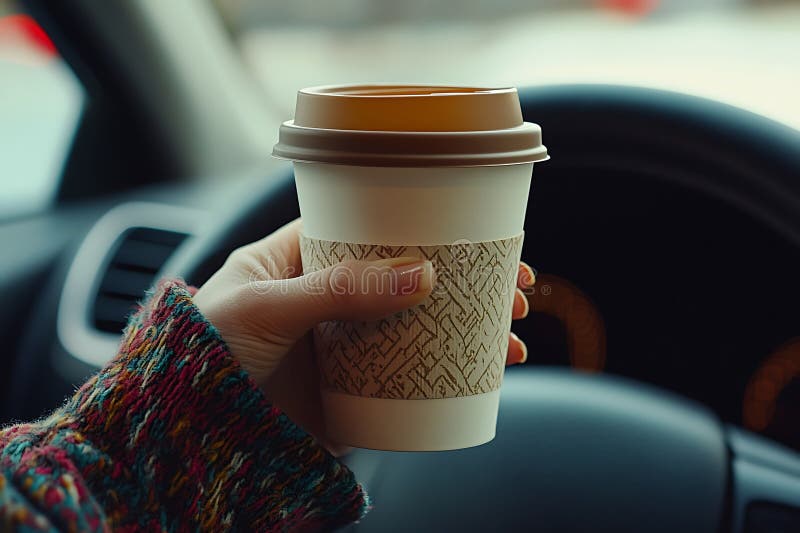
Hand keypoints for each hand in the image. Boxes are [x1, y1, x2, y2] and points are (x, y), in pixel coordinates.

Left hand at [194, 219, 534, 445]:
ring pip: (421, 326)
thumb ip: (337, 289)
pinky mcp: (355, 389)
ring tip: (515, 334)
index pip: (373, 229)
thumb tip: (420, 273)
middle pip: (412, 277)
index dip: (427, 227)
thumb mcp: (266, 307)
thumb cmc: (203, 353)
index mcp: (301, 260)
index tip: (478, 234)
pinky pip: (411, 376)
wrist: (188, 436)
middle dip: (466, 281)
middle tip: (516, 286)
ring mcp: (347, 345)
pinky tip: (489, 374)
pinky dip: (450, 374)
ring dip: (470, 327)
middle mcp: (331, 298)